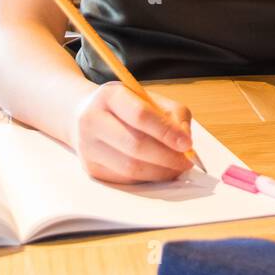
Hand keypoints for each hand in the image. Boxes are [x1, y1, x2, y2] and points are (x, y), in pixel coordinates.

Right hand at [68, 82, 193, 183]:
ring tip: (176, 168)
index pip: (140, 115)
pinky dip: (148, 178)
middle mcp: (93, 119)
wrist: (87, 115)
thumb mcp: (150, 98)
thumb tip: (185, 142)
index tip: (187, 143)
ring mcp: (88, 146)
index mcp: (110, 95)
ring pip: (130, 167)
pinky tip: (158, 171)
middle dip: (167, 157)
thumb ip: (173, 114)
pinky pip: (125, 179)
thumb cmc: (127, 107)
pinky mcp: (91, 168)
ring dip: (160, 172)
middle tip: (186, 161)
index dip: (166, 131)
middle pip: (135, 145)